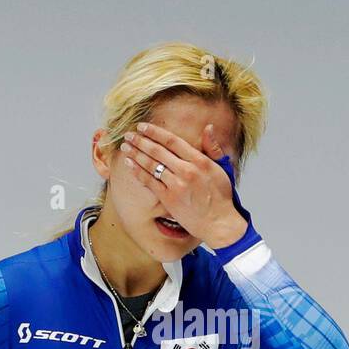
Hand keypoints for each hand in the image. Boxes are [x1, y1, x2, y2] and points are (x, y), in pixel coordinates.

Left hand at [120, 121, 247, 248]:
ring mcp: (176, 185)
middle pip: (158, 151)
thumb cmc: (220, 195)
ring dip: (136, 154)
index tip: (142, 126)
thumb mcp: (222, 167)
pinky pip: (149, 182)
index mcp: (200, 160)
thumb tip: (208, 127)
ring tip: (125, 147)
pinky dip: (138, 172)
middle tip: (128, 135)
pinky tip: (129, 164)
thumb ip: (213, 147)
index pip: (173, 141)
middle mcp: (187, 170)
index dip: (155, 132)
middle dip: (141, 141)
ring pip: (151, 166)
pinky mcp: (168, 198)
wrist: (218, 221)